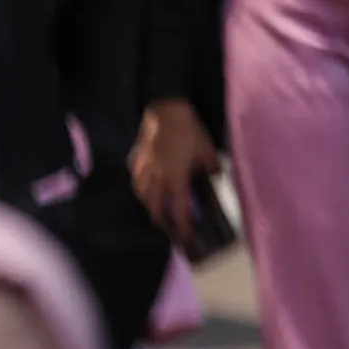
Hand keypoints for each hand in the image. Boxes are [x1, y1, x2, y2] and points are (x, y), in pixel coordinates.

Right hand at [131, 100, 221, 240]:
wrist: (166, 111)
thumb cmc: (189, 133)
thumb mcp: (208, 152)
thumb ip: (211, 168)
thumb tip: (213, 177)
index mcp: (176, 179)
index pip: (179, 209)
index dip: (183, 225)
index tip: (187, 236)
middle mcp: (157, 177)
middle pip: (154, 205)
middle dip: (160, 219)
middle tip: (167, 225)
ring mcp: (144, 166)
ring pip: (140, 191)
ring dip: (147, 202)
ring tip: (154, 205)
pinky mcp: (136, 155)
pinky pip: (135, 174)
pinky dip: (139, 181)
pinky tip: (143, 180)